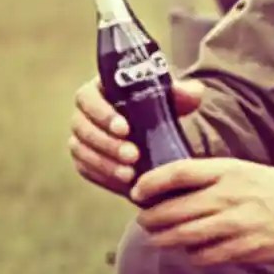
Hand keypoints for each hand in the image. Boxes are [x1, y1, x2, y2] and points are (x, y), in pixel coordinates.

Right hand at [68, 76, 204, 194]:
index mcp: (101, 90)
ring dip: (104, 163)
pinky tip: (123, 183)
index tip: (125, 128)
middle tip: (133, 155)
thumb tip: (193, 91)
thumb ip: (184, 93)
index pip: (87, 97)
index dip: (102, 113)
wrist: (160, 134)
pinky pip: (85, 168)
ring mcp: (82, 137)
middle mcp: (86, 112)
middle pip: (81, 126)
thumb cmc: (163, 108)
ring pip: (80, 149)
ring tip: (130, 174)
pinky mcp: (85, 158)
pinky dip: (103, 176)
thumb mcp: (177, 99)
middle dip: (106, 143)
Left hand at [131, 158, 273, 265]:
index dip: (150, 183)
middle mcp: (229, 197)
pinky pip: (204, 256)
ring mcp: (236, 225)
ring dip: (163, 240)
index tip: (137, 191)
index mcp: (228, 171)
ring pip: (182, 237)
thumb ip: (209, 177)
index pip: (177, 173)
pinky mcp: (244, 249)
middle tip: (144, 220)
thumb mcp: (242, 170)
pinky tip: (191, 250)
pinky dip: (192, 254)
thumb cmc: (273, 188)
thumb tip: (167, 188)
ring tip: (158, 239)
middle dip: (149, 218)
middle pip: (172, 210)